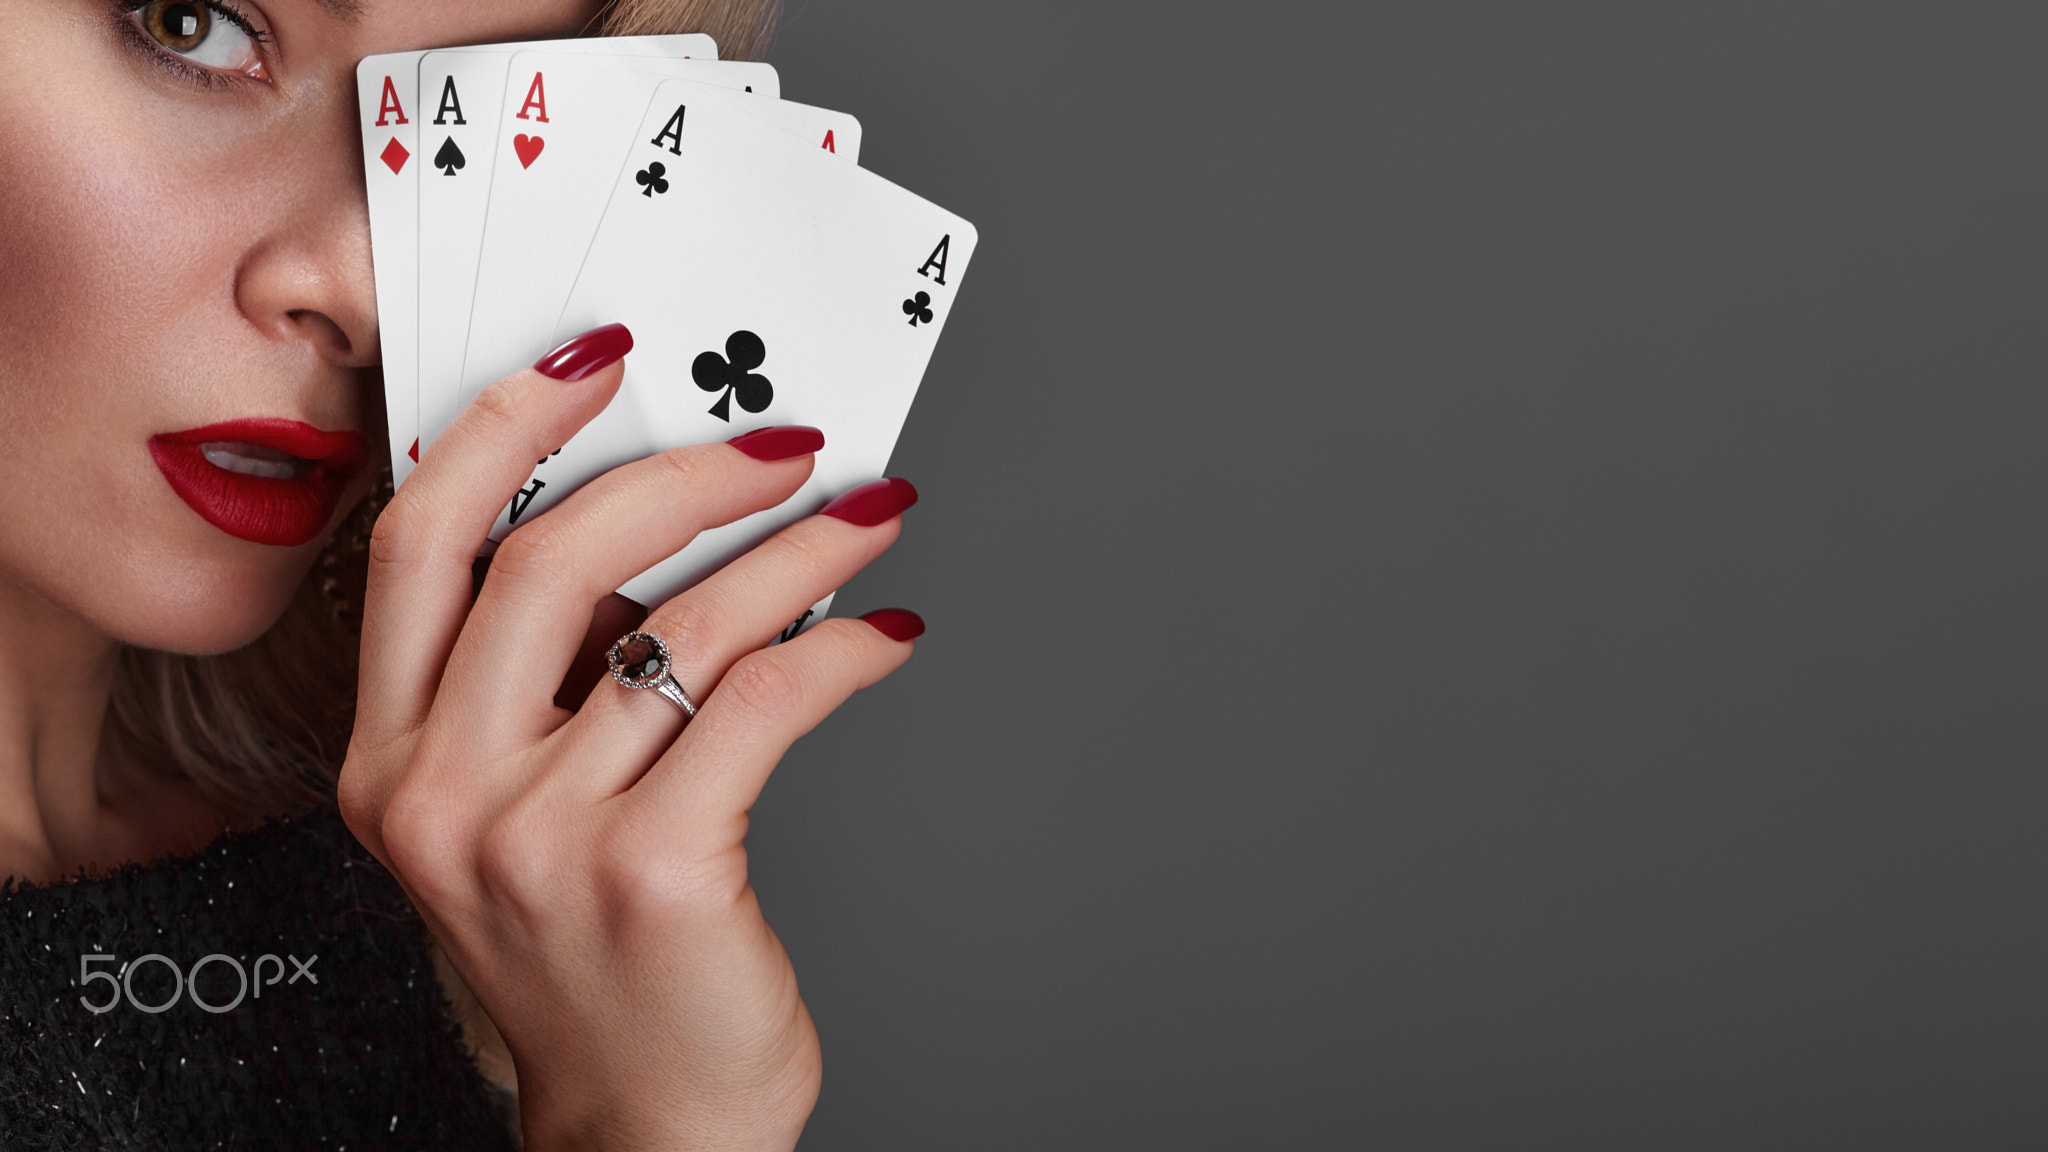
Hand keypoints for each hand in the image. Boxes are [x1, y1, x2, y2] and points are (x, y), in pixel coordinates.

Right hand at [338, 325, 923, 1149]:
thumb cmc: (591, 965)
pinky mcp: (653, 871)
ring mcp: (542, 836)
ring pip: (680, 623)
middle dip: (683, 471)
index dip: (506, 426)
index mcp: (393, 761)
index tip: (597, 361)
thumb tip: (662, 534)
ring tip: (869, 520)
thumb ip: (542, 690)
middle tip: (779, 443)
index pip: (421, 543)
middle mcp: (445, 792)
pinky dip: (843, 650)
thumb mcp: (515, 818)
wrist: (642, 1125)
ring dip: (800, 552)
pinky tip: (884, 639)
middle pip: (547, 555)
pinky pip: (763, 701)